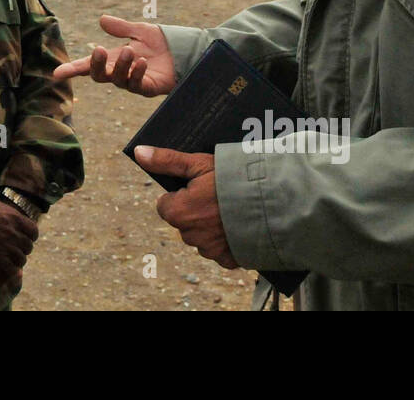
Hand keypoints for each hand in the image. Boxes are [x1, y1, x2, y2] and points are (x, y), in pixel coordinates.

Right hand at [53, 14, 175, 96]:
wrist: (184, 51)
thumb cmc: (161, 43)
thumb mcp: (139, 31)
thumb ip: (121, 28)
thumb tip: (101, 20)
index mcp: (114, 59)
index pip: (89, 66)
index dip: (72, 69)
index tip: (57, 74)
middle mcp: (120, 73)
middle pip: (99, 76)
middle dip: (96, 64)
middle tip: (99, 49)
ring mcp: (133, 82)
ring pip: (118, 80)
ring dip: (121, 65)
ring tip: (131, 51)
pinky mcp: (147, 88)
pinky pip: (137, 85)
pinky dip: (137, 73)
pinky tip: (142, 62)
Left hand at [135, 145, 237, 268]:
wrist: (274, 203)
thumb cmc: (234, 179)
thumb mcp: (199, 164)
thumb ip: (167, 160)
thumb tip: (139, 152)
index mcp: (177, 212)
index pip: (166, 205)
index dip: (182, 194)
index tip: (201, 188)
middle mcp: (188, 236)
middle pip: (184, 222)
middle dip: (196, 211)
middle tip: (218, 197)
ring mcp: (209, 251)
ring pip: (201, 237)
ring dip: (211, 227)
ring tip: (232, 210)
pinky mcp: (228, 260)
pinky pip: (220, 251)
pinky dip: (227, 241)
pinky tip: (239, 227)